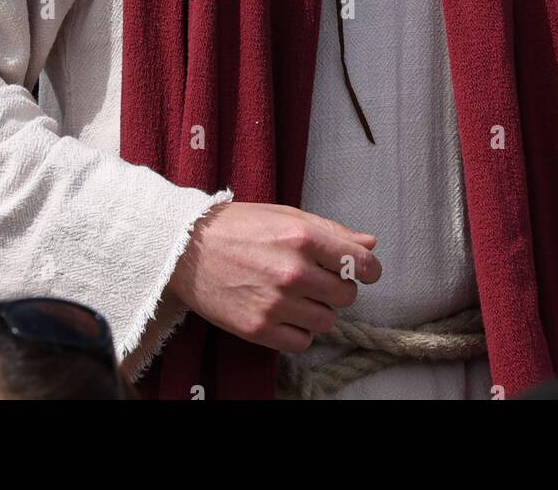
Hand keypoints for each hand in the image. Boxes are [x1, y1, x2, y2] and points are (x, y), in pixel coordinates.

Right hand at [169, 201, 381, 353]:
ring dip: (318, 310)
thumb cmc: (240, 226)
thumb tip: (370, 244)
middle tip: (317, 279)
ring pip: (327, 321)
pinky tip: (285, 313)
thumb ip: (332, 231)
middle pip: (346, 295)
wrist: (187, 249)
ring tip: (296, 295)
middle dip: (337, 287)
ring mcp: (276, 303)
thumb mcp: (287, 216)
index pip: (361, 264)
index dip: (367, 269)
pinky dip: (299, 330)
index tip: (363, 271)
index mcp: (302, 237)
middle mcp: (293, 271)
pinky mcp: (258, 329)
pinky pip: (302, 341)